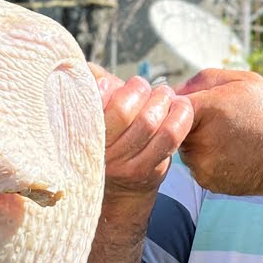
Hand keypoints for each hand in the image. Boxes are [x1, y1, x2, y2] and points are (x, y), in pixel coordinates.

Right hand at [91, 63, 192, 201]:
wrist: (119, 192)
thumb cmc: (107, 144)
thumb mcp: (94, 120)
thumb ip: (94, 93)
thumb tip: (93, 70)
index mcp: (81, 135)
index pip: (92, 105)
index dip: (106, 88)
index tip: (112, 85)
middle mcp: (100, 152)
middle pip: (123, 110)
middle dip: (139, 90)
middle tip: (144, 86)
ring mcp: (123, 164)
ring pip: (149, 121)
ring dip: (162, 100)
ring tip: (164, 94)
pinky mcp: (147, 170)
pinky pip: (169, 137)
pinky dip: (180, 116)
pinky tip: (181, 108)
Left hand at [176, 68, 262, 196]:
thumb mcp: (246, 81)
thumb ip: (205, 79)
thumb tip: (174, 91)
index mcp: (209, 108)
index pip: (172, 102)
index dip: (182, 101)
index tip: (197, 103)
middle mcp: (201, 138)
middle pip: (174, 125)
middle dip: (191, 121)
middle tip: (221, 121)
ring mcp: (203, 163)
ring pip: (184, 145)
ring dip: (197, 140)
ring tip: (229, 138)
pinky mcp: (206, 180)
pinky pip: (195, 164)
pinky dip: (207, 158)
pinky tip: (231, 154)